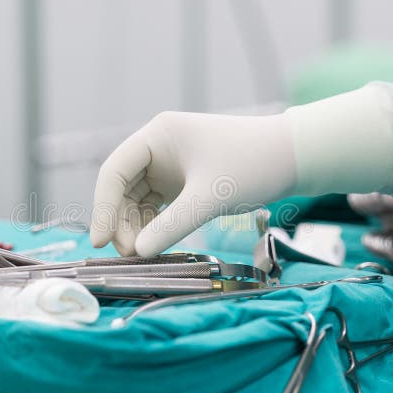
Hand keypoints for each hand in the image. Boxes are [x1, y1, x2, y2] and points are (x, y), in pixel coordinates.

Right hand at [89, 110, 298, 256]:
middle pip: (122, 189)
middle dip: (122, 223)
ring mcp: (169, 164)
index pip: (114, 172)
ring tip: (145, 254)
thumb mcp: (209, 199)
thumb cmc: (252, 166)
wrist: (292, 158)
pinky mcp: (182, 180)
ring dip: (136, 227)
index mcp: (157, 135)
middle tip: (132, 256)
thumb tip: (137, 253)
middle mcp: (158, 146)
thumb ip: (171, 226)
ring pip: (137, 200)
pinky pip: (156, 205)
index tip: (100, 241)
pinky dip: (154, 225)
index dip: (103, 208)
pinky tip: (158, 245)